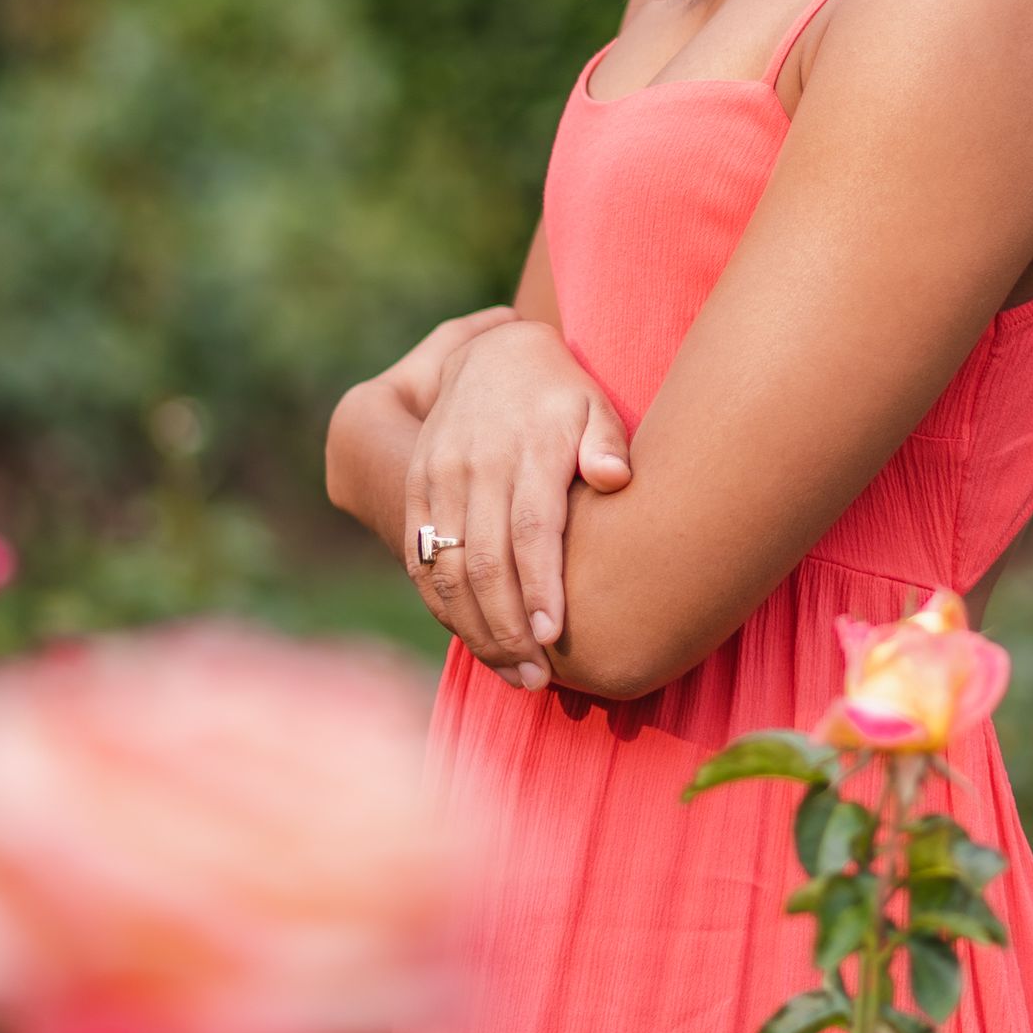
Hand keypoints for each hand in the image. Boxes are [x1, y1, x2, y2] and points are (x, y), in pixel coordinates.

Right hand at [403, 320, 632, 685]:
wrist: (491, 355)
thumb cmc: (561, 394)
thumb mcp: (592, 404)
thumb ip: (606, 441)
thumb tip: (617, 477)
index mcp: (526, 451)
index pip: (528, 529)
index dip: (537, 586)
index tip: (552, 635)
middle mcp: (475, 467)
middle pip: (483, 561)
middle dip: (506, 627)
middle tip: (535, 678)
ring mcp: (438, 478)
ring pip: (446, 569)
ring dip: (474, 629)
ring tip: (511, 673)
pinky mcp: (415, 488)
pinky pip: (421, 557)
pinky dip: (441, 604)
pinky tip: (470, 638)